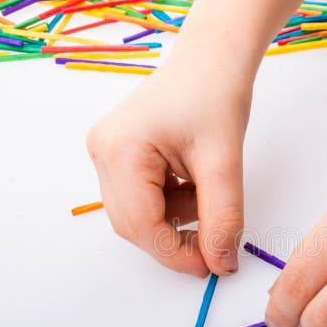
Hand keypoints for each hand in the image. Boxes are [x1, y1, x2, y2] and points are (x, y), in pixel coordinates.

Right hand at [86, 49, 252, 276]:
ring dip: (177, 219)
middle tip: (216, 245)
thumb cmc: (216, 95)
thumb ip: (223, 218)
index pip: (140, 225)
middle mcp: (102, 152)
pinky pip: (142, 198)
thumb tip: (220, 266)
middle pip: (133, 224)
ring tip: (207, 191)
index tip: (211, 267)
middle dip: (176, 240)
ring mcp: (106, 153)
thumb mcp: (224, 162)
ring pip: (138, 214)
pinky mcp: (119, 154)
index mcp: (120, 150)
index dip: (176, 254)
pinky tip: (194, 182)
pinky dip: (172, 203)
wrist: (213, 60)